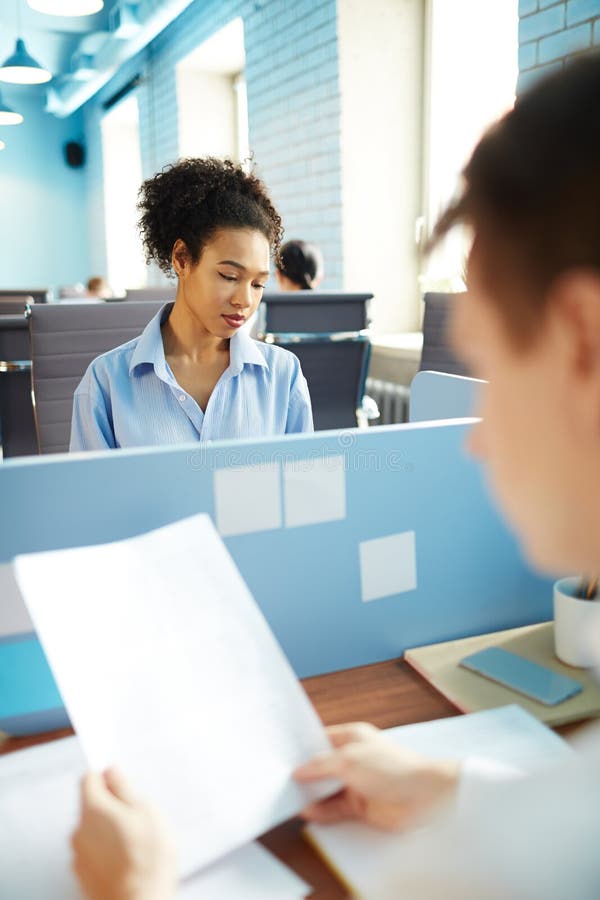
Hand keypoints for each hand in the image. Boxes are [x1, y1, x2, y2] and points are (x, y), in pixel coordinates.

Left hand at [71, 767, 176, 899]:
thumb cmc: (146, 860)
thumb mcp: (145, 811)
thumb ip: (124, 787)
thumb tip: (112, 773)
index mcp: (92, 809)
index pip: (89, 778)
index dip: (107, 778)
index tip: (122, 784)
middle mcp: (79, 830)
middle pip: (91, 806)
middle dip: (111, 806)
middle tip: (137, 816)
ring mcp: (79, 856)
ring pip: (93, 831)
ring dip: (110, 831)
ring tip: (136, 842)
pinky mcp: (84, 876)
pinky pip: (94, 853)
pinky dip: (107, 852)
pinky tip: (128, 859)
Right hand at [295, 722, 459, 830]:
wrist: (424, 797)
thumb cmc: (393, 768)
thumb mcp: (349, 760)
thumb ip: (321, 765)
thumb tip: (299, 770)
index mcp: (353, 738)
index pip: (322, 739)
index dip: (304, 747)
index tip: (283, 754)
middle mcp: (354, 759)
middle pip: (322, 766)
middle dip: (305, 774)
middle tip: (281, 780)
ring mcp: (357, 783)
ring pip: (327, 789)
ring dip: (311, 795)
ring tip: (288, 799)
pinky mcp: (360, 806)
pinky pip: (335, 808)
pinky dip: (321, 811)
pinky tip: (307, 813)